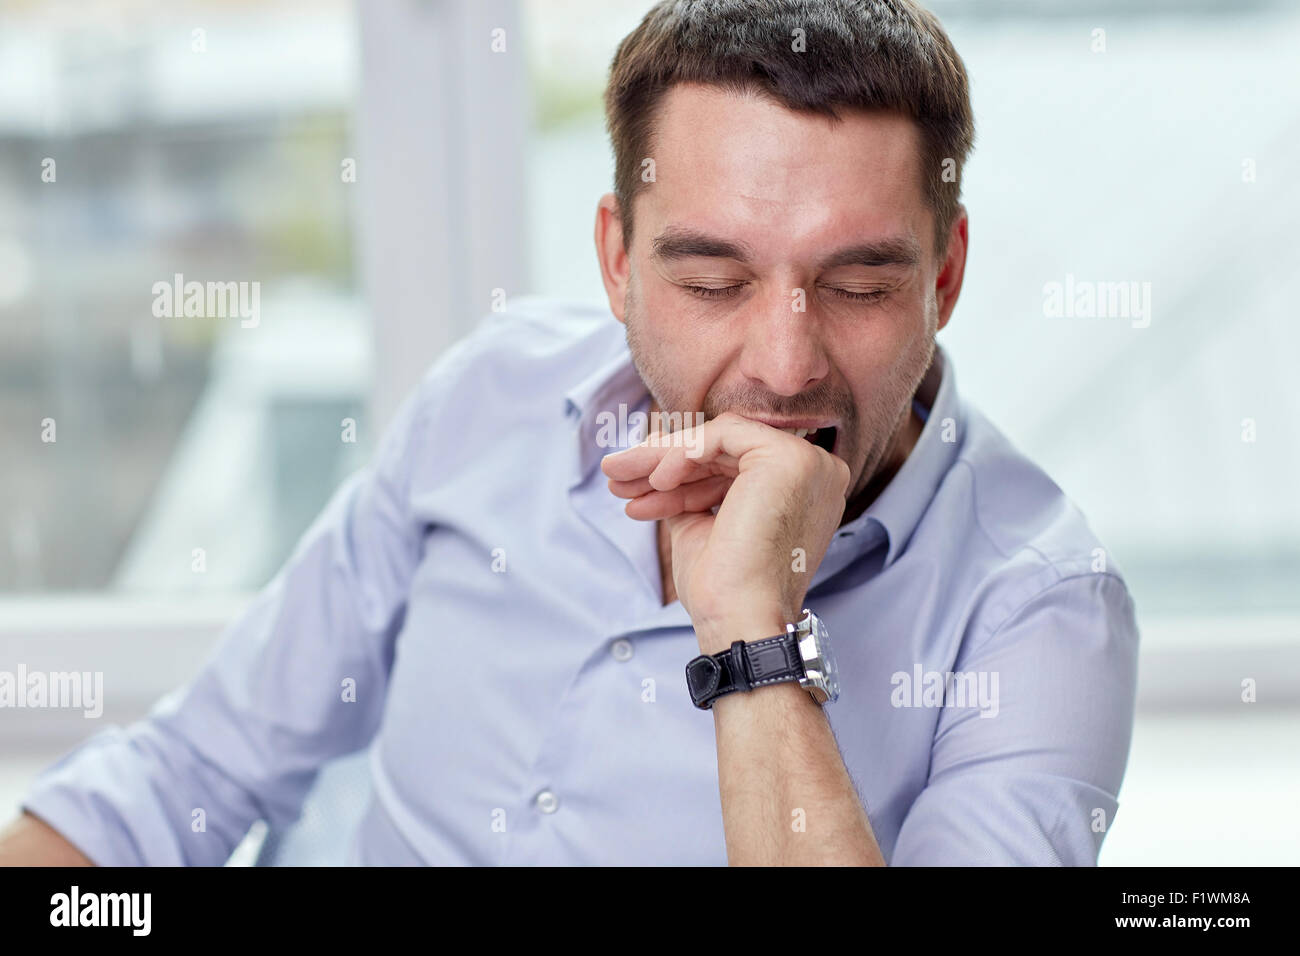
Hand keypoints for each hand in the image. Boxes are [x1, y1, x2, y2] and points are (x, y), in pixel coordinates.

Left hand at [601, 412, 850, 652]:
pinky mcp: (787, 459)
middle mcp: (816, 472)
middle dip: (662, 465)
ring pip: (717, 440)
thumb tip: (660, 466)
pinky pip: (721, 436)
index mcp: (803, 490)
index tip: (636, 492)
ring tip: (621, 481)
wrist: (740, 620)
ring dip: (661, 460)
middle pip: (723, 451)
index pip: (733, 465)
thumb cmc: (726, 589)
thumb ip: (694, 490)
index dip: (681, 476)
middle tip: (617, 478)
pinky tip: (657, 482)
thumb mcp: (704, 526)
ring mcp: (806, 463)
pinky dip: (682, 455)